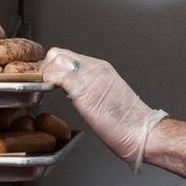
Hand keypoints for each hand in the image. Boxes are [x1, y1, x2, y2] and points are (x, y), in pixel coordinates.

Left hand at [39, 47, 167, 171]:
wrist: (142, 132)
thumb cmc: (127, 123)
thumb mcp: (106, 98)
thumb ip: (89, 89)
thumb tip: (72, 91)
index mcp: (101, 68)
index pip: (68, 56)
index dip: (53, 66)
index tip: (48, 80)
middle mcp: (95, 67)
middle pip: (58, 53)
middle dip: (45, 67)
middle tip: (43, 85)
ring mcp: (89, 76)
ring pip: (55, 59)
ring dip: (44, 74)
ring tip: (45, 90)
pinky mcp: (83, 89)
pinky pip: (57, 75)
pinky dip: (47, 81)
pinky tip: (47, 93)